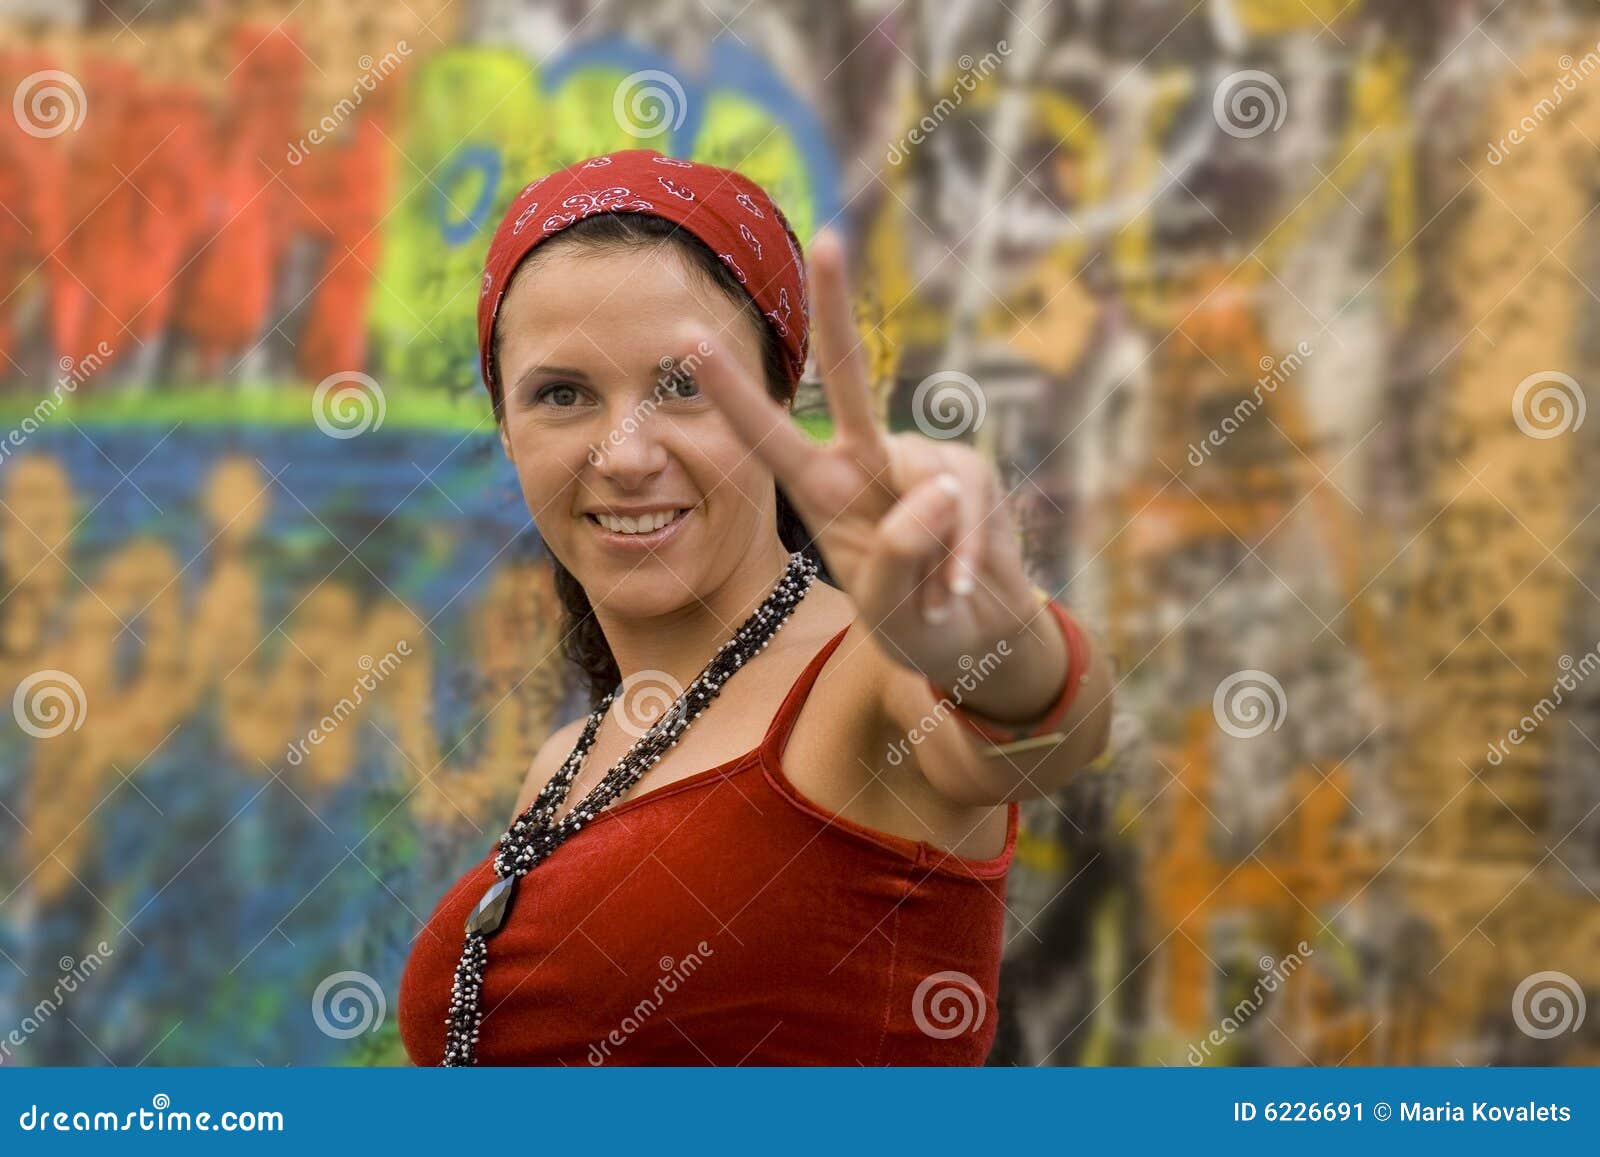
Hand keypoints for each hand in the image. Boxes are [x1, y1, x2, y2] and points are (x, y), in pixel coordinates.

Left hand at [674, 229, 1049, 693]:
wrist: (977, 638)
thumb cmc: (915, 622)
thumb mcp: (890, 612)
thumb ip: (897, 560)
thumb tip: (937, 494)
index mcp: (821, 492)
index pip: (769, 437)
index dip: (732, 390)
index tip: (687, 336)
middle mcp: (868, 462)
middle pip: (852, 378)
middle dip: (841, 308)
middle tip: (830, 237)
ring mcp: (922, 464)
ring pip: (932, 487)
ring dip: (940, 555)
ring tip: (943, 597)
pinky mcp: (971, 476)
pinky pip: (969, 512)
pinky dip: (967, 563)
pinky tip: (962, 593)